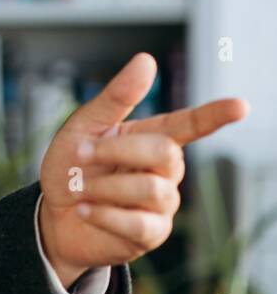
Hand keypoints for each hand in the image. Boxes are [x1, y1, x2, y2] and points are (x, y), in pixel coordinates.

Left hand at [37, 52, 247, 287]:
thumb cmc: (70, 168)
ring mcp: (162, 203)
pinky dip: (103, 213)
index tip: (240, 106)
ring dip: (104, 186)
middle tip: (82, 154)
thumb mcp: (82, 128)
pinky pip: (138, 222)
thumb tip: (147, 60)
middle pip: (165, 153)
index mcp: (150, 138)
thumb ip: (115, 98)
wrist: (52, 215)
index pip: (190, 125)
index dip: (215, 115)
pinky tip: (84, 209)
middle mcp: (164, 170)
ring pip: (150, 189)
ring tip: (79, 189)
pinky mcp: (151, 233)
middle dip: (119, 151)